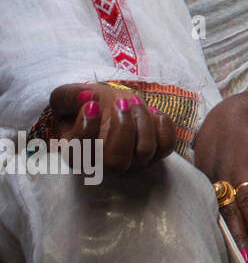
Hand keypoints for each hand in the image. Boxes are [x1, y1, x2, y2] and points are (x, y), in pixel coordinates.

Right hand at [47, 83, 175, 175]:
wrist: (114, 103)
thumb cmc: (91, 103)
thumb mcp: (71, 97)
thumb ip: (66, 97)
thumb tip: (84, 98)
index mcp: (78, 155)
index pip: (79, 156)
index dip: (86, 130)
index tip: (92, 105)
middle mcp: (105, 166)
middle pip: (116, 163)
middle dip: (121, 128)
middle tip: (120, 102)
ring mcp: (133, 162)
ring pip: (144, 151)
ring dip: (142, 121)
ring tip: (134, 101)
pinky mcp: (156, 153)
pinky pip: (167, 146)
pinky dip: (163, 126)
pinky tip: (153, 112)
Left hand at [193, 93, 247, 262]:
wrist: (234, 116)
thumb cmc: (217, 147)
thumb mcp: (207, 168)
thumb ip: (214, 193)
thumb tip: (218, 223)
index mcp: (211, 183)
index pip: (222, 214)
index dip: (231, 235)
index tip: (240, 256)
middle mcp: (225, 178)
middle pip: (234, 211)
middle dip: (243, 235)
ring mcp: (243, 166)